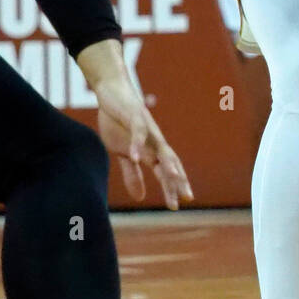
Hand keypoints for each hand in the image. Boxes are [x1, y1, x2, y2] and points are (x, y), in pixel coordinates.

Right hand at [93, 76, 193, 208]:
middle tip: (187, 197)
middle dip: (178, 180)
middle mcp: (154, 141)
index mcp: (151, 151)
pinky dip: (137, 145)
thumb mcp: (123, 153)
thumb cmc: (119, 123)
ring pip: (161, 148)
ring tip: (174, 179)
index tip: (176, 206)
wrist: (112, 93)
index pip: (165, 173)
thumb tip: (141, 198)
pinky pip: (138, 133)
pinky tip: (137, 157)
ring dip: (168, 164)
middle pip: (170, 163)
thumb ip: (133, 174)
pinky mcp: (135, 117)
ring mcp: (147, 129)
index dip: (171, 188)